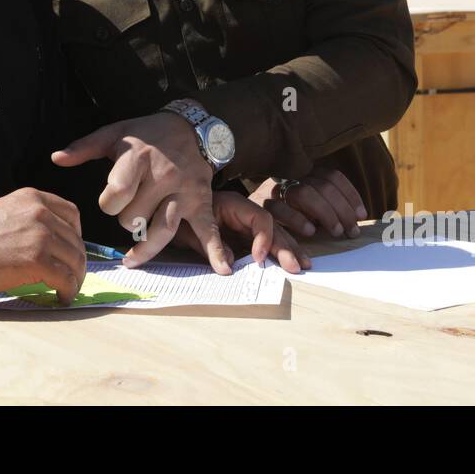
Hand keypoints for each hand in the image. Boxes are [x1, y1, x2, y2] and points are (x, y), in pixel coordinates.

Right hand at [0, 187, 86, 305]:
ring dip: (75, 278)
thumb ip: (31, 219)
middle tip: (71, 277)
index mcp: (33, 197)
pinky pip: (65, 277)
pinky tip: (62, 297)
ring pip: (75, 259)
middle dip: (76, 261)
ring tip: (68, 289)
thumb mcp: (7, 212)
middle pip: (75, 239)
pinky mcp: (37, 259)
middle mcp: (40, 212)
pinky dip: (69, 290)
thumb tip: (53, 244)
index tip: (70, 251)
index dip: (76, 236)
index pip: (72, 214)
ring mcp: (40, 235)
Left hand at [51, 111, 231, 274]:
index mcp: (139, 158)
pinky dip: (216, 251)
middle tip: (126, 214)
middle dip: (125, 220)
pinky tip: (221, 270)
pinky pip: (208, 229)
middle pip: (135, 218)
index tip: (110, 200)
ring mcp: (184, 191)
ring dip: (146, 248)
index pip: (117, 193)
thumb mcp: (114, 134)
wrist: (190, 128)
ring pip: (163, 229)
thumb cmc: (146, 135)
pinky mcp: (201, 201)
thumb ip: (83, 147)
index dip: (108, 202)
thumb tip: (55, 158)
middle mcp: (163, 176)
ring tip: (131, 261)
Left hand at [175, 191, 310, 273]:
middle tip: (295, 268)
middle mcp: (245, 212)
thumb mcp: (188, 230)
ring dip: (290, 249)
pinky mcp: (246, 235)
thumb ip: (208, 244)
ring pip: (276, 234)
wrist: (171, 207)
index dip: (263, 238)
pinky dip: (281, 252)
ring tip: (304, 266)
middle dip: (285, 247)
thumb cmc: (179, 216)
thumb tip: (229, 264)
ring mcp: (248, 223)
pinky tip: (294, 261)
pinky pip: (268, 242)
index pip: (259, 218)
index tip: (258, 259)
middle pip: (273, 228)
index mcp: (233, 205)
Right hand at [249, 167, 366, 239]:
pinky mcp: (262, 206)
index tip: (362, 214)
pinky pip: (280, 209)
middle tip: (351, 231)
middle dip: (341, 209)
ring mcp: (275, 190)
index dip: (349, 193)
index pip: (331, 175)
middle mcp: (289, 178)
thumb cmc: (282, 216)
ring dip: (324, 212)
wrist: (237, 216)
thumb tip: (353, 219)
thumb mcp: (306, 209)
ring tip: (335, 231)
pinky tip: (310, 231)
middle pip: (321, 185)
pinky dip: (297, 219)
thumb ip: (324, 208)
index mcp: (302, 173)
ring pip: (303, 193)